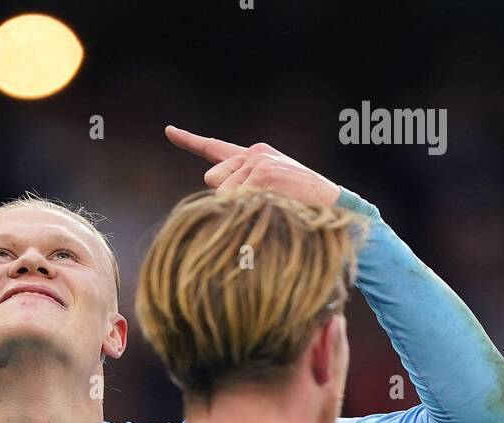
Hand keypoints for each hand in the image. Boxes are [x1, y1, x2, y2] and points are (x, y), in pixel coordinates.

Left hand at [165, 126, 340, 206]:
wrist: (335, 208)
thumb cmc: (302, 209)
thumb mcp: (270, 195)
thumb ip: (242, 191)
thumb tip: (216, 196)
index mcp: (254, 156)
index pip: (215, 148)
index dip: (189, 140)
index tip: (168, 131)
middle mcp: (254, 153)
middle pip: (213, 180)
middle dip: (225, 197)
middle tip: (258, 206)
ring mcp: (259, 162)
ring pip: (223, 193)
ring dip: (239, 209)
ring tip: (270, 209)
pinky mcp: (264, 174)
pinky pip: (237, 200)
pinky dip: (250, 211)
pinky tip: (274, 208)